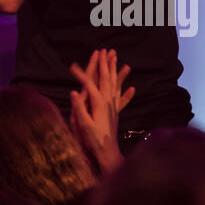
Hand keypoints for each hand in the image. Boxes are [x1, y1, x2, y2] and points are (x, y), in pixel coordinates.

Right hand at [69, 48, 134, 172]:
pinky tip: (131, 88)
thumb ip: (79, 108)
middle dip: (104, 64)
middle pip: (106, 79)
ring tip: (119, 60)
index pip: (89, 83)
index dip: (81, 74)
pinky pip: (121, 100)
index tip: (73, 66)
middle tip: (104, 50)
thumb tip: (73, 92)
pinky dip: (126, 93)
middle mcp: (108, 102)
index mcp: (99, 103)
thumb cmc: (93, 140)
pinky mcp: (115, 114)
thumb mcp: (83, 125)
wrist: (107, 153)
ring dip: (116, 72)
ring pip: (115, 85)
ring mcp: (113, 107)